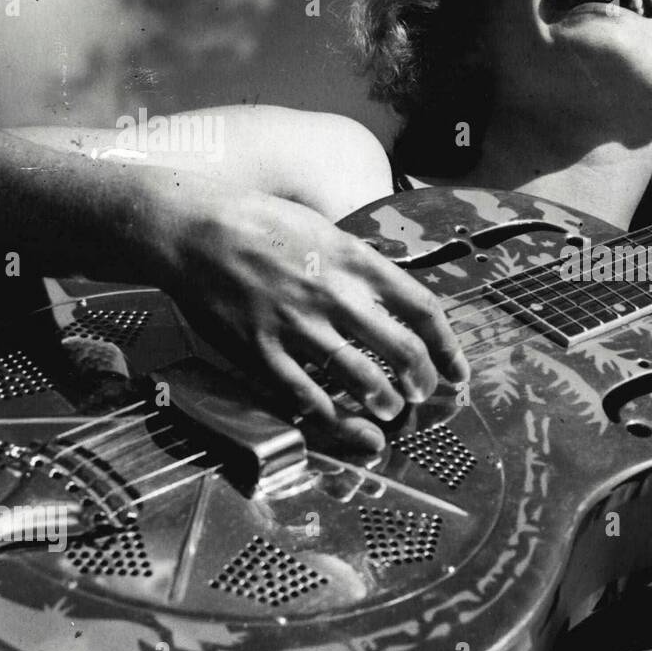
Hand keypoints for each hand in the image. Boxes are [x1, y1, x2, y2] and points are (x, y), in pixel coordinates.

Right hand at [161, 189, 469, 449]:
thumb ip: (363, 269)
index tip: (457, 370)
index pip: (423, 308)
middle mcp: (334, 293)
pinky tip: (346, 424)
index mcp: (356, 260)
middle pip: (403, 350)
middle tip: (424, 395)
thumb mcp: (327, 232)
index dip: (448, 346)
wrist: (194, 230)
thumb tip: (398, 301)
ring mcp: (298, 325)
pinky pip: (306, 396)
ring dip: (385, 402)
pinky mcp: (261, 350)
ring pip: (361, 378)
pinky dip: (333, 418)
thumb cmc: (262, 225)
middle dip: (423, 382)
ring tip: (390, 410)